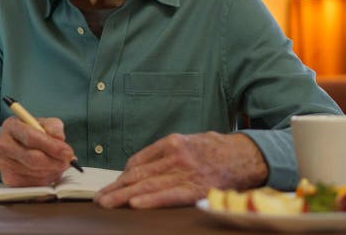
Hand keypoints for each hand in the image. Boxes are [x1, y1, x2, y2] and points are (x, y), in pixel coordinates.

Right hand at [0, 116, 74, 186]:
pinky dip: (48, 179)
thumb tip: (60, 139)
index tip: (68, 152)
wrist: (17, 145)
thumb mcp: (43, 123)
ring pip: (36, 173)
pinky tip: (50, 170)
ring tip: (59, 164)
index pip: (31, 138)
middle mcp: (3, 145)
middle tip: (69, 161)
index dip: (52, 146)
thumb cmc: (33, 132)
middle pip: (33, 159)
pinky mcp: (9, 180)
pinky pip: (35, 184)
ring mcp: (4, 164)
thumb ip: (53, 127)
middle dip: (55, 162)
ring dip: (54, 171)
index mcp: (11, 127)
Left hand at [94, 132, 267, 208]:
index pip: (138, 161)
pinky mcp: (196, 186)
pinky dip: (150, 199)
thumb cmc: (216, 150)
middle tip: (99, 198)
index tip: (111, 186)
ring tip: (107, 203)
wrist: (246, 155)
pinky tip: (135, 203)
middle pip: (138, 173)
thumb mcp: (188, 141)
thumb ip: (165, 154)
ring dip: (124, 195)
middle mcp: (174, 155)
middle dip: (116, 187)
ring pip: (147, 184)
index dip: (122, 176)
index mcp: (170, 142)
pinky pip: (169, 195)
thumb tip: (138, 168)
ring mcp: (185, 170)